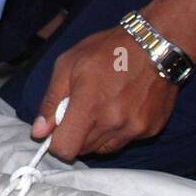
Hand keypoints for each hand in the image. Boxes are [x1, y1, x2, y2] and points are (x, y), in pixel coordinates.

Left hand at [32, 25, 178, 161]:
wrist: (156, 44)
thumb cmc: (110, 49)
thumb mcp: (68, 64)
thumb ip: (51, 101)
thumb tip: (39, 132)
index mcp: (90, 106)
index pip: (65, 150)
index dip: (57, 142)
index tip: (60, 128)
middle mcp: (114, 122)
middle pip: (83, 151)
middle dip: (77, 135)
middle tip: (83, 109)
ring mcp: (135, 128)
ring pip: (104, 148)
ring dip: (97, 134)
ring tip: (104, 106)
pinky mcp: (150, 129)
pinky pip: (125, 140)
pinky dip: (119, 130)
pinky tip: (124, 105)